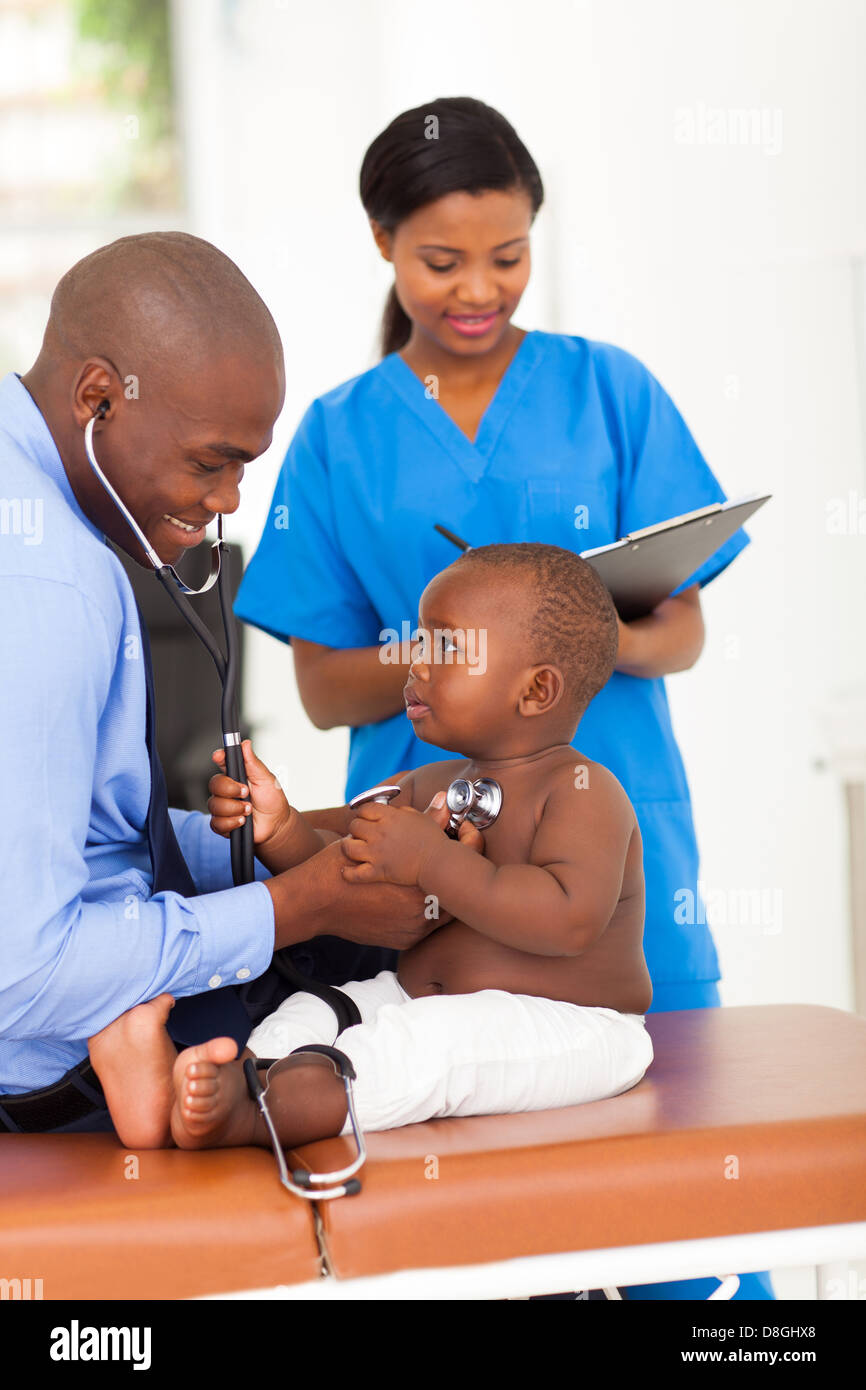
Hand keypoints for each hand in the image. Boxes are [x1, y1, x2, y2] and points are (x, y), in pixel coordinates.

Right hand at [208, 740, 291, 848]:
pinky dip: (231, 822)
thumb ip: (254, 763)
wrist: (276, 824)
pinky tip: (242, 821)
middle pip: (214, 784)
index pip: (222, 761)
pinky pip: (217, 823)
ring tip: (249, 810)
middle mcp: (226, 790)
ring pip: (214, 805)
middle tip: (246, 792)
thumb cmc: (272, 799)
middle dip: (230, 789)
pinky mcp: (222, 823)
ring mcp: (222, 806)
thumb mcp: (266, 779)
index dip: (219, 757)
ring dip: (234, 808)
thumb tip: (245, 744)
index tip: (219, 756)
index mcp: (236, 775)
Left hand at [340, 790, 481, 885]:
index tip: (367, 818)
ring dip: (349, 846)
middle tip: (362, 834)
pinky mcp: (378, 872)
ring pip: (348, 847)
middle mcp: (380, 833)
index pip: (365, 809)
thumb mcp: (423, 818)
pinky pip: (354, 873)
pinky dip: (348, 873)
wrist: (439, 863)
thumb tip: (403, 807)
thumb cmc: (434, 840)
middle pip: (354, 826)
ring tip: (354, 848)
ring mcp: (377, 853)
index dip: (364, 813)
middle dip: (356, 829)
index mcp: (390, 817)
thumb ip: (409, 811)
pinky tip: (346, 870)